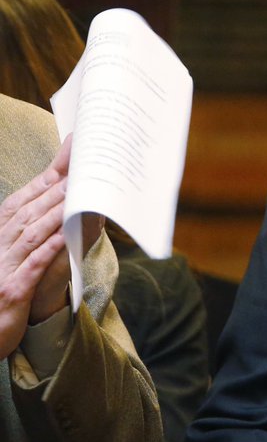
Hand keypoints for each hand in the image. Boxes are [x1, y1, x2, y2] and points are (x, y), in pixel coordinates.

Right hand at [0, 138, 71, 356]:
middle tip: (84, 164)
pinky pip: (32, 266)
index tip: (73, 149)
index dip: (51, 172)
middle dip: (58, 186)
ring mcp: (4, 267)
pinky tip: (66, 235)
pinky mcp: (13, 291)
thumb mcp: (21, 252)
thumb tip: (65, 193)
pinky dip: (49, 249)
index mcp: (2, 231)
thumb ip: (39, 223)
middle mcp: (0, 244)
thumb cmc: (7, 285)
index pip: (28, 196)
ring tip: (78, 192)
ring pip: (32, 233)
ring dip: (55, 211)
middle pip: (31, 209)